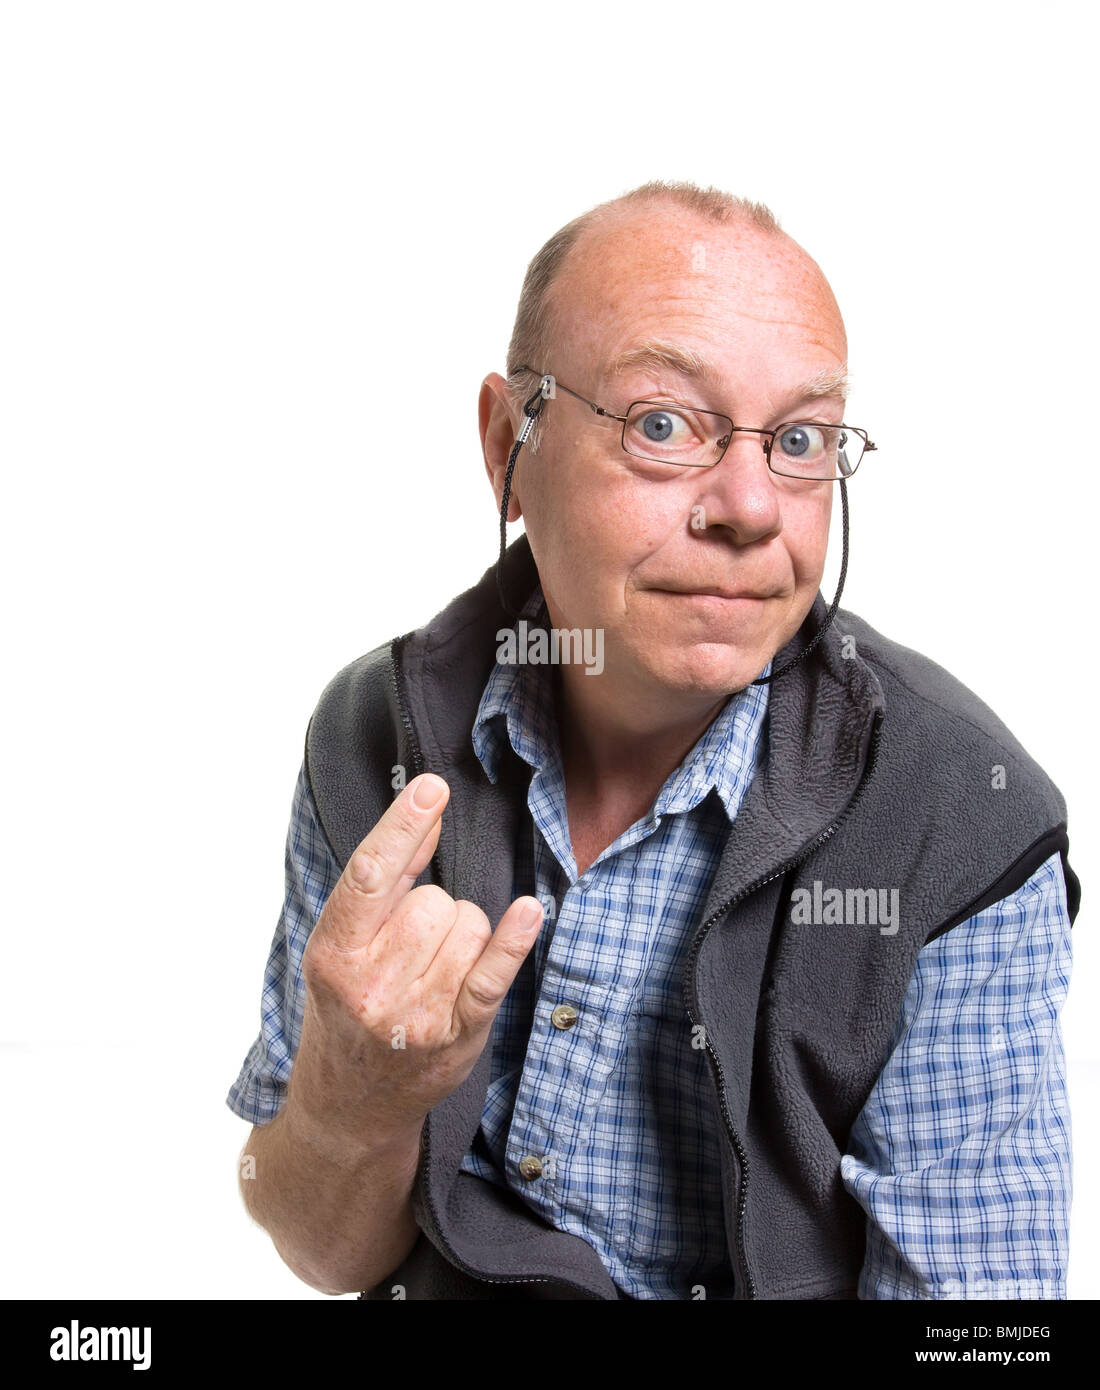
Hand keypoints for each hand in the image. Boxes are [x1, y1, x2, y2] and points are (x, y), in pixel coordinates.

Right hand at [292, 773, 543, 1144]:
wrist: (350, 1102)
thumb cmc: (348, 1008)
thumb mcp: (344, 944)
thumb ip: (385, 880)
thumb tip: (425, 814)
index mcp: (333, 952)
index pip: (369, 876)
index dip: (402, 827)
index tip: (432, 788)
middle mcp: (370, 985)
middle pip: (434, 900)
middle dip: (434, 908)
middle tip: (412, 948)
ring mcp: (414, 1014)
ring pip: (468, 925)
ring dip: (464, 935)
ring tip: (434, 968)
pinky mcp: (456, 1035)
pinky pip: (492, 973)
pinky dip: (513, 941)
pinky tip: (530, 913)